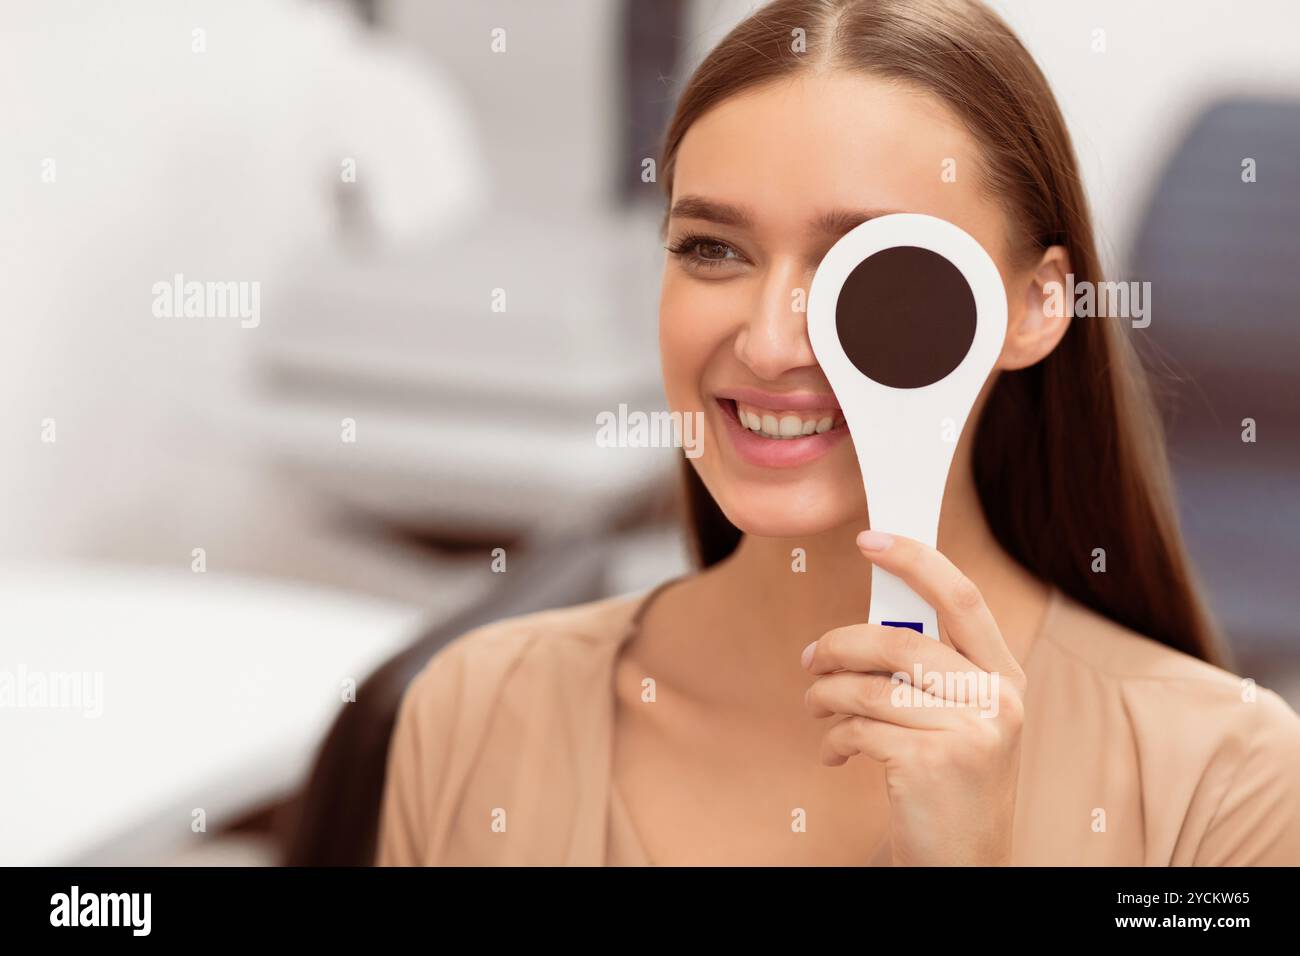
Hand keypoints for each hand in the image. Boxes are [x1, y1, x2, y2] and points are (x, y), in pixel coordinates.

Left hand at [800, 530, 1027, 865]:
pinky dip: (833, 739)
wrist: (963, 862)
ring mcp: (969, 732)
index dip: (915, 560)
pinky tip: (834, 754)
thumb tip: (863, 627)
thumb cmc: (949, 782)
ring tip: (817, 709)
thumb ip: (927, 670)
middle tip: (810, 659)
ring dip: (826, 696)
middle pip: (898, 641)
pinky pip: (858, 729)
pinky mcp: (931, 763)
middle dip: (840, 645)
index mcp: (1005, 677)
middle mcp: (997, 700)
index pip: (962, 597)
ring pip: (869, 687)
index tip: (870, 540)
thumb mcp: (958, 718)